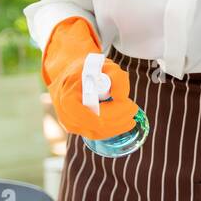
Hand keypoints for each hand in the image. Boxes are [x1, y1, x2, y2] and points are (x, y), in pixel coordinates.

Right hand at [42, 17, 138, 139]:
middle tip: (134, 108)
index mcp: (69, 100)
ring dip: (119, 126)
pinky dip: (112, 129)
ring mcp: (71, 125)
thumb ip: (117, 78)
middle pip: (99, 126)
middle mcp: (66, 116)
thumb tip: (122, 98)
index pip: (95, 115)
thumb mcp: (104, 66)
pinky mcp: (77, 129)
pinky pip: (97, 134)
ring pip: (99, 133)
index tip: (130, 103)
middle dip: (121, 118)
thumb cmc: (86, 70)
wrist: (68, 75)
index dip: (116, 112)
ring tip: (131, 116)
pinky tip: (124, 123)